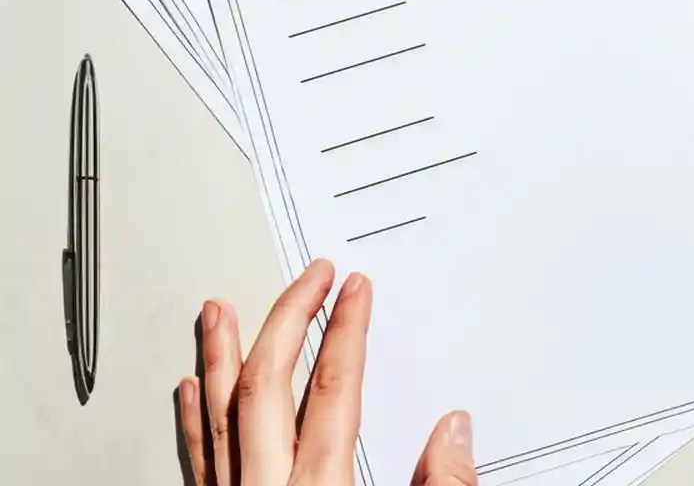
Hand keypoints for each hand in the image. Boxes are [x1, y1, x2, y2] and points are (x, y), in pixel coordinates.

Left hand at [175, 259, 479, 484]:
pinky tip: (194, 386)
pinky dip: (196, 418)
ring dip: (222, 356)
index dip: (347, 332)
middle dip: (288, 320)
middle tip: (309, 280)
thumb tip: (455, 431)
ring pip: (221, 415)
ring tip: (219, 313)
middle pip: (269, 387)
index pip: (334, 391)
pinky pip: (198, 458)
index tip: (354, 291)